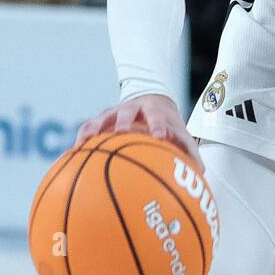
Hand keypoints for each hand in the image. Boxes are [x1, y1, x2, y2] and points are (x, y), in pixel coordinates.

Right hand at [74, 93, 206, 174]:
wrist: (152, 100)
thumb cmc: (168, 124)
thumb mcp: (179, 134)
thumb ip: (189, 152)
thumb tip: (202, 173)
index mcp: (156, 112)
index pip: (158, 118)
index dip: (158, 126)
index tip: (159, 136)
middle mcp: (134, 109)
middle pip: (126, 112)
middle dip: (123, 122)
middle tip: (120, 133)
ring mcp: (115, 112)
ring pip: (102, 118)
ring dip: (95, 130)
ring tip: (83, 145)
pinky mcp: (101, 119)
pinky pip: (88, 128)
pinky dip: (81, 139)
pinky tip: (72, 155)